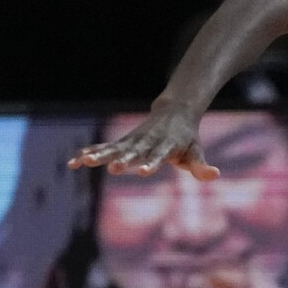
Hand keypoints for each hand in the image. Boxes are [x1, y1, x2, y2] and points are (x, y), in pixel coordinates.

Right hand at [68, 105, 217, 179]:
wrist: (174, 112)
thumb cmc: (187, 138)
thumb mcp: (196, 152)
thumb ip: (202, 166)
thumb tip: (215, 174)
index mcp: (166, 145)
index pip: (159, 156)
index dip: (151, 164)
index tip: (143, 172)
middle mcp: (147, 142)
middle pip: (133, 152)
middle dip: (123, 160)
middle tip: (112, 168)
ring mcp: (132, 141)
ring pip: (113, 148)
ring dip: (99, 155)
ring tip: (82, 163)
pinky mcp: (123, 142)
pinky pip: (104, 147)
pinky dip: (89, 153)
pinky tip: (73, 162)